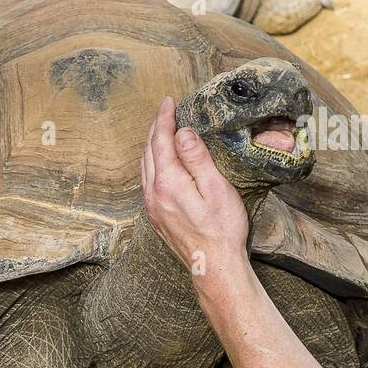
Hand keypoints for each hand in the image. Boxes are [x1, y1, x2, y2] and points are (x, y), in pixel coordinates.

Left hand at [141, 96, 249, 283]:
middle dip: (155, 128)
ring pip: (145, 166)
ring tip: (161, 131)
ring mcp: (152, 207)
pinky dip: (152, 163)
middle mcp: (153, 193)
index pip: (160, 140)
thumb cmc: (222, 229)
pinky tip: (161, 163)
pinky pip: (147, 181)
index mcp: (168, 182)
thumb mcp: (216, 188)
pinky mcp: (156, 217)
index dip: (164, 119)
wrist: (214, 266)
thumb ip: (197, 159)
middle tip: (165, 112)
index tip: (168, 102)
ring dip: (151, 145)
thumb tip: (183, 133)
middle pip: (149, 151)